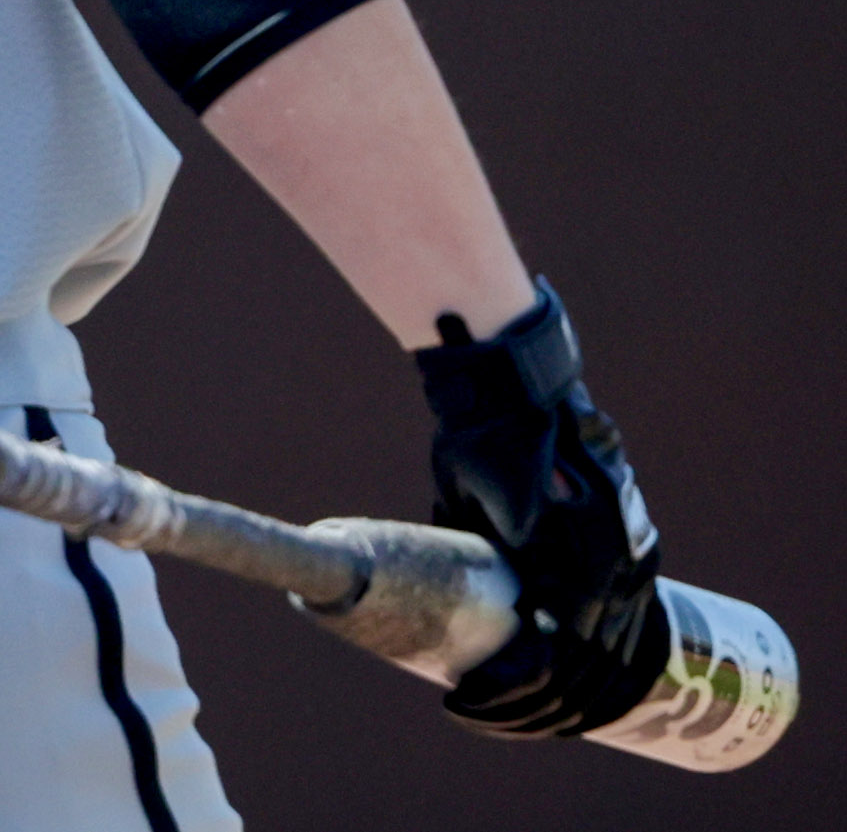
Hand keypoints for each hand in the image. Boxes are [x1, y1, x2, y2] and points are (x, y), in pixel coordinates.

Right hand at [418, 280, 669, 736]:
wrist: (506, 390)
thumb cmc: (498, 441)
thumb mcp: (510, 510)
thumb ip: (509, 556)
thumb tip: (474, 594)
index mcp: (622, 560)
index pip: (608, 650)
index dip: (566, 691)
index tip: (518, 711)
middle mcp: (632, 568)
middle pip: (603, 669)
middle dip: (542, 710)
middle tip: (483, 717)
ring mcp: (617, 564)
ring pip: (587, 662)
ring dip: (530, 700)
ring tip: (474, 709)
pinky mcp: (585, 558)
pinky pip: (565, 637)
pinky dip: (528, 672)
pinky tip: (492, 686)